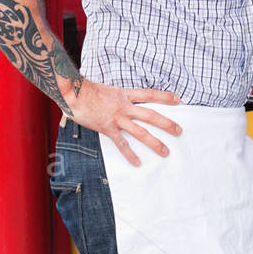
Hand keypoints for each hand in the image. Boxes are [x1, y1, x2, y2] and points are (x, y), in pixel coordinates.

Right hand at [63, 79, 181, 166]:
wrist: (72, 93)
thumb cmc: (87, 91)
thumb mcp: (108, 90)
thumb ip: (119, 96)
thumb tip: (125, 100)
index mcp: (125, 94)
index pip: (149, 94)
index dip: (164, 97)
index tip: (178, 99)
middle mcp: (124, 106)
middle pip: (151, 115)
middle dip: (166, 123)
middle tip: (179, 131)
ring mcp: (117, 118)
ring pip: (140, 132)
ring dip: (154, 142)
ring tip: (166, 151)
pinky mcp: (107, 128)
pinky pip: (121, 144)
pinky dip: (129, 154)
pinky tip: (138, 163)